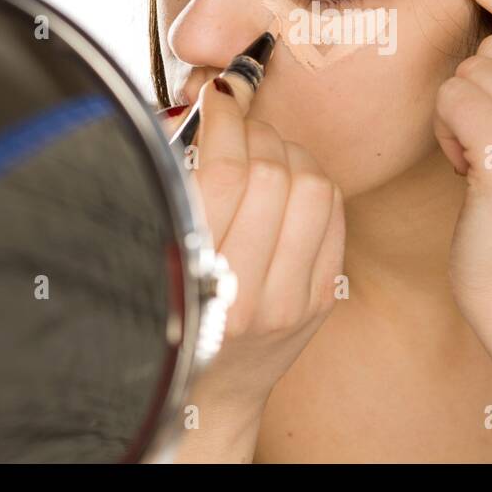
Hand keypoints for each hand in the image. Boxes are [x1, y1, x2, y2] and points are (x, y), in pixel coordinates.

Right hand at [161, 74, 346, 416]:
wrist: (209, 393)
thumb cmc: (169, 313)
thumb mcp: (156, 252)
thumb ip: (176, 186)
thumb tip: (206, 107)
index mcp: (198, 281)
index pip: (226, 174)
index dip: (225, 119)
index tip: (218, 98)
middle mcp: (250, 295)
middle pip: (273, 174)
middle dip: (256, 131)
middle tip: (238, 125)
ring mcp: (294, 298)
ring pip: (315, 187)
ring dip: (290, 153)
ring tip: (265, 152)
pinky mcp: (322, 297)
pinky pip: (336, 213)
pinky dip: (315, 182)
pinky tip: (290, 182)